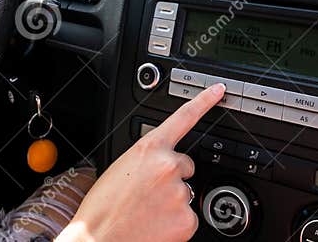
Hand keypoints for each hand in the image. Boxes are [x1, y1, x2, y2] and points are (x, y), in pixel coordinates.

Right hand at [58, 83, 225, 241]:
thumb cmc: (102, 208)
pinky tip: (156, 226)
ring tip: (146, 213)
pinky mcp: (187, 219)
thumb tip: (158, 166)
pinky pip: (189, 218)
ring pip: (185, 194)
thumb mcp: (120, 168)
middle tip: (148, 194)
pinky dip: (175, 224)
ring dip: (171, 203)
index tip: (219, 90)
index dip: (204, 101)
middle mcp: (168, 165)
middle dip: (172, 178)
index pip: (184, 117)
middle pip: (185, 166)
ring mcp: (180, 192)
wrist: (98, 240)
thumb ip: (146, 160)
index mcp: (149, 148)